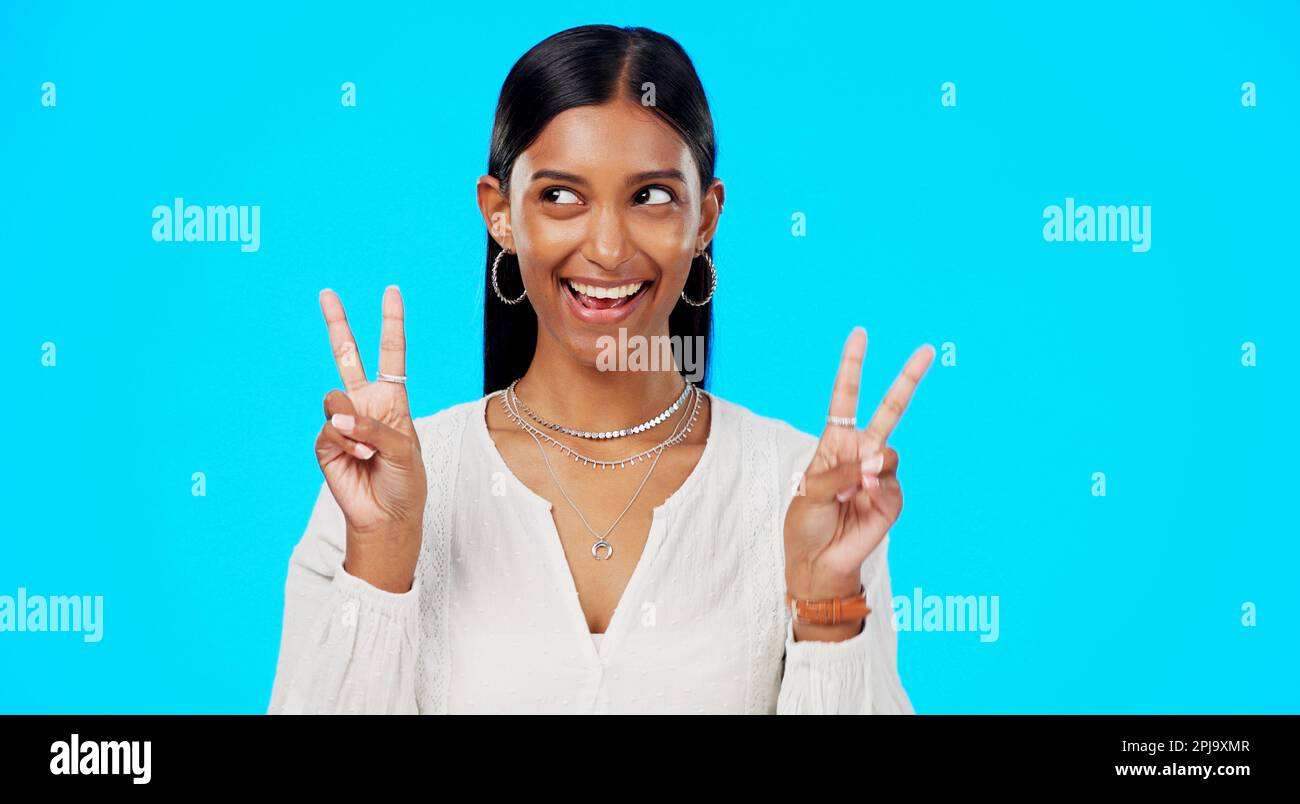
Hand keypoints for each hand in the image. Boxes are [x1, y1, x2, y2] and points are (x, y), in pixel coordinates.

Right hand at [314, 286, 426, 591]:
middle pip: (347, 356)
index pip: (390, 354)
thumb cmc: (406, 481)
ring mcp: (343, 423)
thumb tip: (336, 417)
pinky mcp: (325, 444)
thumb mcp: (405, 449)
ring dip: (353, 424)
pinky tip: (360, 460)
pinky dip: (346, 444)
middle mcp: (365, 405)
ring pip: (334, 400)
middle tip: (326, 293)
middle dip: (337, 324)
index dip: (391, 323)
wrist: (388, 516)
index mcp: (391, 399)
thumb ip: (374, 427)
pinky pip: (329, 430)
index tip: (391, 291)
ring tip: (368, 450)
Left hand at [784, 328, 934, 611]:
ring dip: (870, 466)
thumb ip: (840, 471)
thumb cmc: (806, 525)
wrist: (818, 563)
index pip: (846, 398)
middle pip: (888, 410)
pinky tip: (864, 497)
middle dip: (907, 380)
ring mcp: (879, 475)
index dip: (852, 367)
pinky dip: (877, 486)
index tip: (861, 335)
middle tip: (926, 350)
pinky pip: (891, 481)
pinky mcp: (892, 498)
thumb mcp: (809, 491)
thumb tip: (876, 461)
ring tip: (854, 487)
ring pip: (889, 451)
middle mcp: (860, 453)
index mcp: (835, 443)